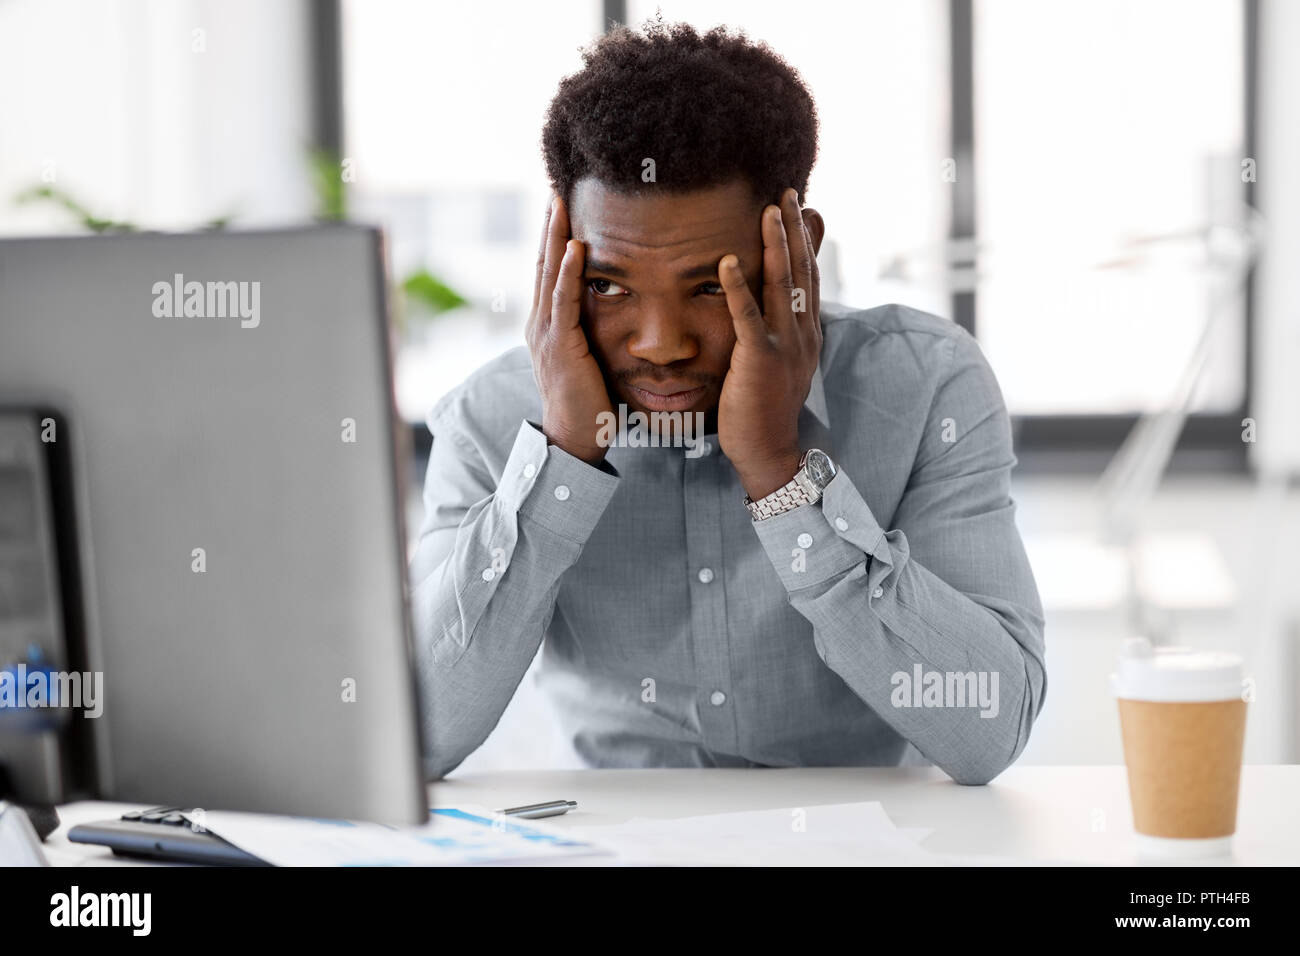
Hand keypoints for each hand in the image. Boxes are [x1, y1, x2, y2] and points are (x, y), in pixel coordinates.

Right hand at [525, 196, 614, 465]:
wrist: (572, 438)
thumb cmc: (587, 404)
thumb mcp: (589, 359)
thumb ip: (592, 334)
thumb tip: (613, 315)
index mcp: (547, 326)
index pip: (549, 273)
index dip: (552, 239)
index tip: (560, 207)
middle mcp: (540, 324)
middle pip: (544, 264)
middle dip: (549, 226)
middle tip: (554, 189)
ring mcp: (547, 333)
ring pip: (550, 274)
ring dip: (555, 236)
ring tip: (559, 203)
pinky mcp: (560, 344)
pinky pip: (565, 300)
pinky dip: (569, 272)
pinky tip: (574, 246)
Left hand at [716, 187, 821, 499]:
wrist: (769, 451)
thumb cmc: (765, 408)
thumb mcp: (781, 362)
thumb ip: (777, 329)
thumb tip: (775, 304)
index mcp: (806, 332)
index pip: (809, 276)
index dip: (804, 239)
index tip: (799, 206)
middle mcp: (802, 334)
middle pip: (801, 271)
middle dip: (794, 229)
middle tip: (787, 192)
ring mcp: (784, 347)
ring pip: (783, 286)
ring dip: (776, 245)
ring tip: (769, 210)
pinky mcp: (759, 361)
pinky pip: (748, 318)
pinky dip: (738, 288)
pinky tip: (727, 261)